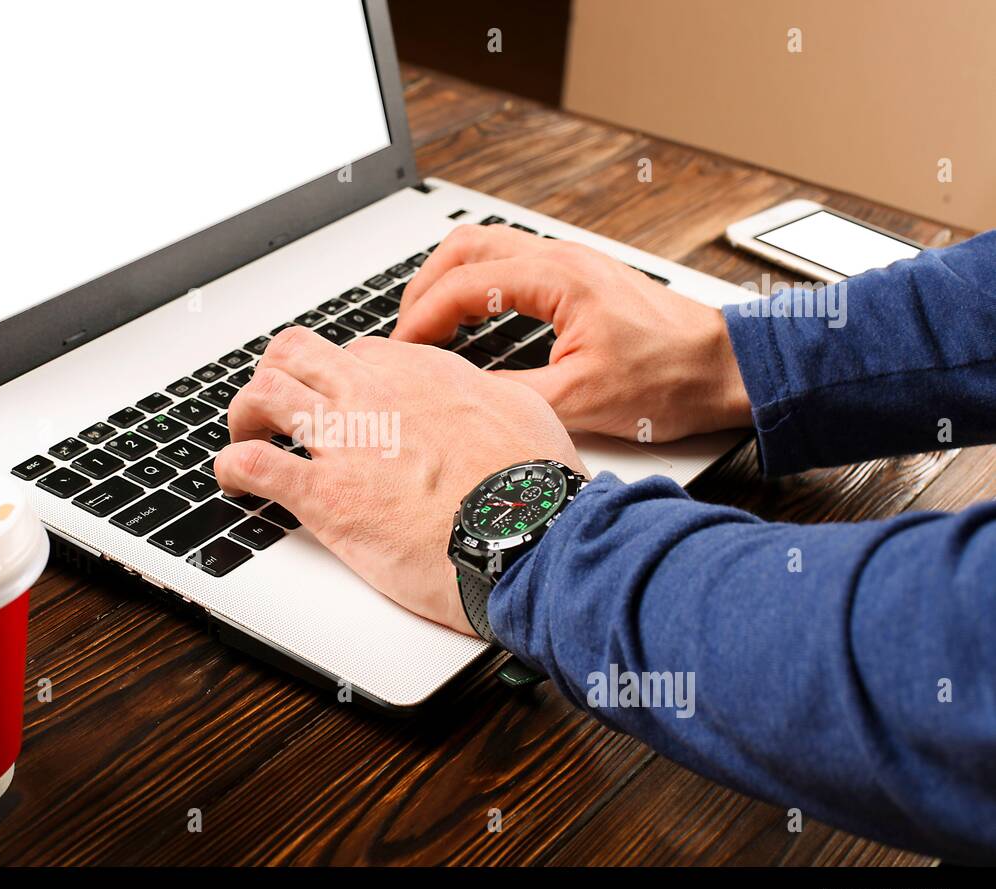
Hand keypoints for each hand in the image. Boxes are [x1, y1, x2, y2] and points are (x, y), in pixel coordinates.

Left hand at [214, 326, 584, 634]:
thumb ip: (486, 397)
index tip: (340, 399)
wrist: (529, 536)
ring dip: (245, 414)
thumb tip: (478, 400)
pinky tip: (234, 479)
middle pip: (296, 354)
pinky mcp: (325, 495)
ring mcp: (344, 441)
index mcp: (422, 373)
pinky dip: (232, 468)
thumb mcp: (520, 411)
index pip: (359, 353)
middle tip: (277, 406)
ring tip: (246, 436)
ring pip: (263, 394)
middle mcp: (374, 395)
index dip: (341, 376)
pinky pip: (253, 464)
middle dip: (278, 374)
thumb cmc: (533, 487)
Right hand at [393, 224, 752, 441]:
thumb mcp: (582, 401)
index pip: (464, 283)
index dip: (422, 318)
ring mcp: (573, 264)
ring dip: (451, 279)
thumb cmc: (673, 378)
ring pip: (489, 247)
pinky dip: (479, 283)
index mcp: (559, 279)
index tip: (402, 351)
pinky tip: (476, 318)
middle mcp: (563, 259)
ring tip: (432, 324)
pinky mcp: (583, 278)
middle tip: (408, 331)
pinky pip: (513, 262)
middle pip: (467, 245)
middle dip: (425, 285)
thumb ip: (512, 396)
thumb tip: (461, 397)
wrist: (727, 368)